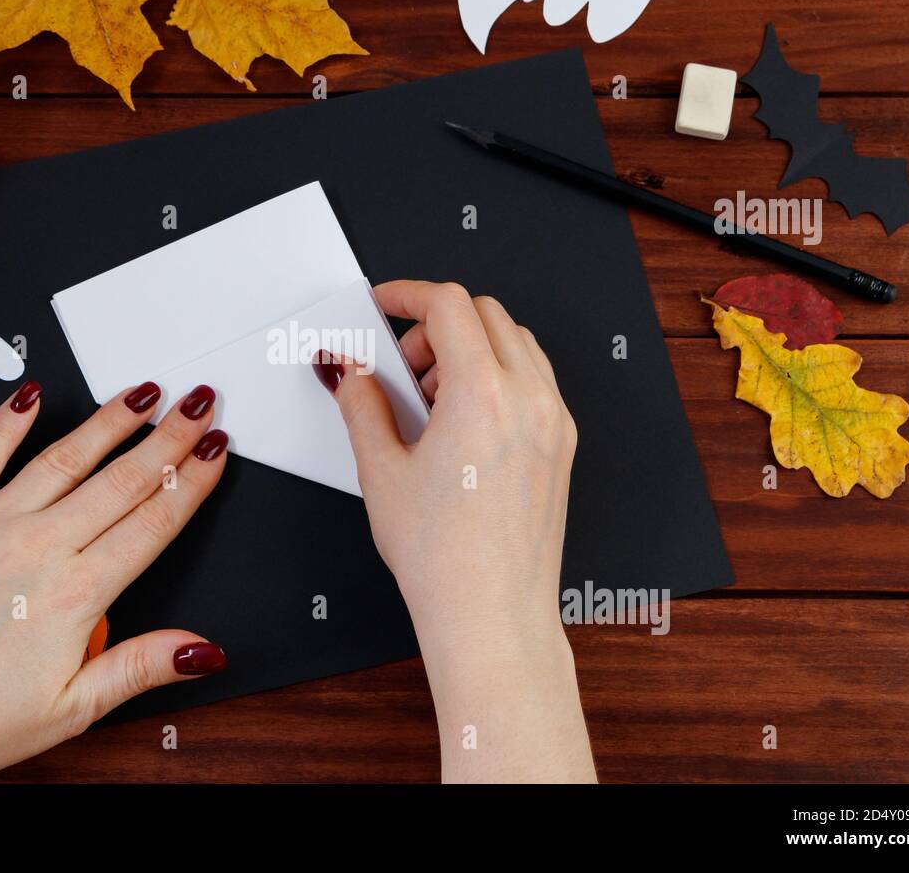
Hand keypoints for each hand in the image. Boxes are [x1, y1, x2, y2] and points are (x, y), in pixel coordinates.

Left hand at [0, 380, 229, 782]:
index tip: (216, 449)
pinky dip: (9, 423)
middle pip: (120, 480)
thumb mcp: (71, 710)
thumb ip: (141, 667)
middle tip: (198, 402)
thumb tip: (201, 650)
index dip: (192, 481)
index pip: (152, 522)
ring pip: (62, 459)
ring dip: (108, 421)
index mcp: (75, 595)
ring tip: (141, 393)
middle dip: (168, 437)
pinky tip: (32, 396)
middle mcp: (35, 549)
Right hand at [314, 280, 593, 781]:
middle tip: (401, 367)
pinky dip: (498, 374)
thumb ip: (361, 403)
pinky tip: (463, 420)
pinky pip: (534, 377)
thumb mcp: (382, 470)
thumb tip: (347, 370)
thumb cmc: (444, 559)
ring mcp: (553, 420)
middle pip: (486, 313)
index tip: (384, 305)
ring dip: (470, 347)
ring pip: (515, 341)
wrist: (491, 615)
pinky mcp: (562, 443)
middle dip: (437, 324)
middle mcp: (529, 398)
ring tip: (431, 401)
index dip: (408, 294)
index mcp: (483, 393)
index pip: (449, 305)